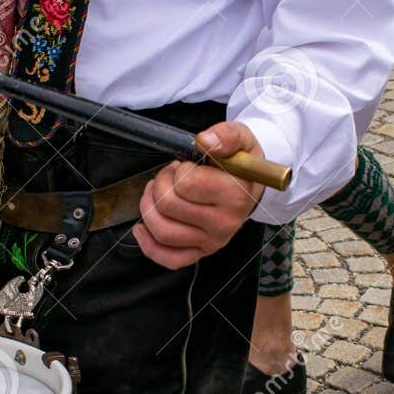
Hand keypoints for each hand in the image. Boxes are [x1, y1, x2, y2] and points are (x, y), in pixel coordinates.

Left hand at [134, 121, 265, 269]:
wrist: (251, 186)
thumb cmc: (240, 163)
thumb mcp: (241, 138)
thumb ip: (226, 135)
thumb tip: (206, 141)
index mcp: (235, 195)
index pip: (185, 184)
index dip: (179, 170)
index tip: (186, 166)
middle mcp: (224, 223)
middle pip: (167, 206)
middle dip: (160, 183)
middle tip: (170, 175)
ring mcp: (213, 241)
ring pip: (162, 231)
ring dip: (149, 207)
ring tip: (157, 193)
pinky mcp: (202, 252)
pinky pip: (169, 258)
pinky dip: (149, 246)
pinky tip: (143, 227)